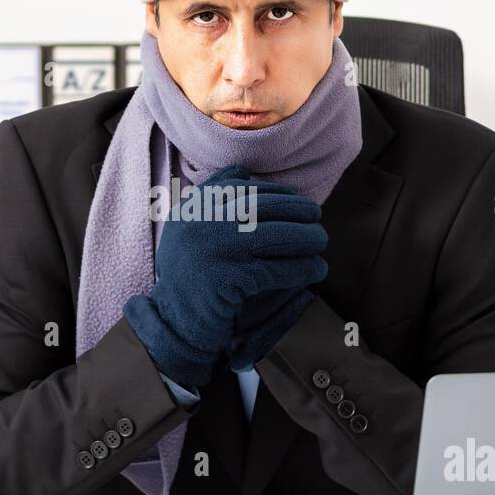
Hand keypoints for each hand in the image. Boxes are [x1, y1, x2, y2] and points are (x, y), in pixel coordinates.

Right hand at [123, 164, 326, 387]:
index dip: (276, 191)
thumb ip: (212, 199)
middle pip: (264, 207)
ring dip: (307, 238)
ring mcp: (216, 249)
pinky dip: (303, 268)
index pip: (242, 186)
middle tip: (317, 217)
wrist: (173, 321)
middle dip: (297, 210)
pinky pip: (279, 269)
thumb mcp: (189, 229)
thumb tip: (245, 172)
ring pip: (277, 235)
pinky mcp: (231, 278)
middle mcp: (202, 222)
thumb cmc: (188, 276)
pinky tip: (316, 270)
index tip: (296, 199)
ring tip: (321, 242)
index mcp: (193, 207)